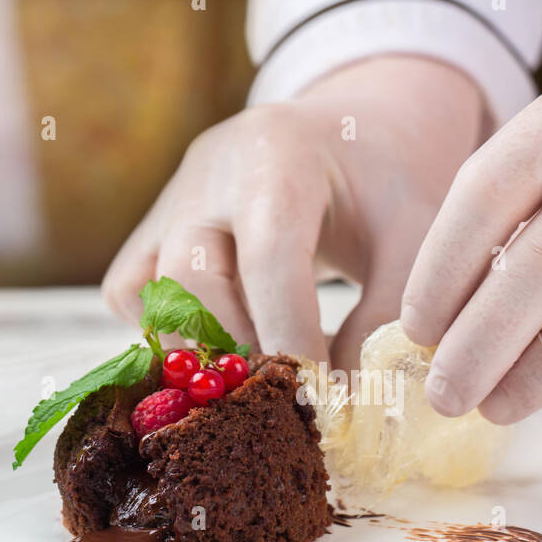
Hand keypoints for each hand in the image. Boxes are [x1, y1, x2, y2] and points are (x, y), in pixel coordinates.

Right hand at [102, 55, 483, 367]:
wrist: (351, 138)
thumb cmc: (387, 189)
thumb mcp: (411, 242)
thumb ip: (380, 320)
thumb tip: (339, 403)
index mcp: (281, 154)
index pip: (268, 254)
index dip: (288, 334)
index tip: (315, 394)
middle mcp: (211, 169)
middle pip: (192, 276)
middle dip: (239, 349)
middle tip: (286, 388)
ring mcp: (173, 198)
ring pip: (152, 293)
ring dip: (203, 352)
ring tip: (263, 373)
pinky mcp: (152, 227)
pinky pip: (130, 293)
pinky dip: (167, 334)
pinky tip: (227, 343)